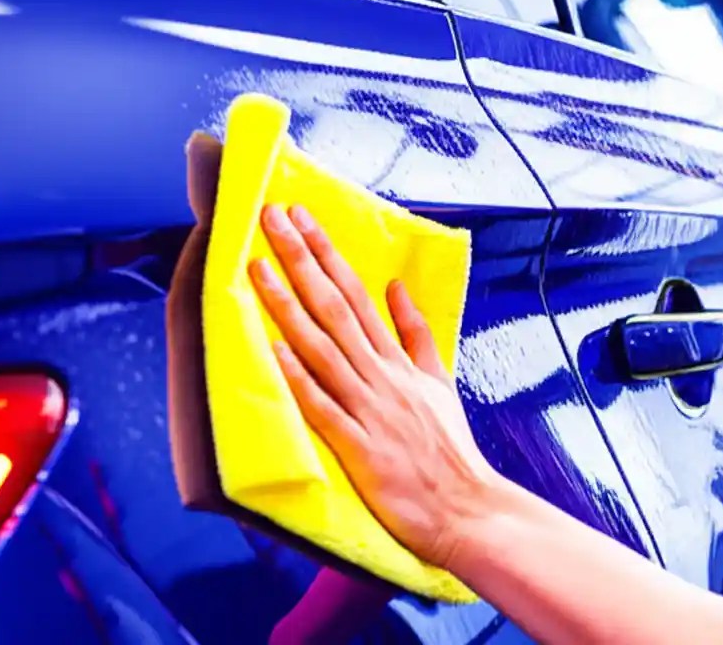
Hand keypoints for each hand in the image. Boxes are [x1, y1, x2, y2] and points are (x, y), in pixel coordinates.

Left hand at [249, 205, 501, 567]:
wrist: (465, 506)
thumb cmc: (448, 448)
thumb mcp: (439, 381)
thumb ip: (417, 333)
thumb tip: (398, 286)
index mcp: (397, 361)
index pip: (356, 294)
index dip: (326, 252)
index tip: (301, 216)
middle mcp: (381, 376)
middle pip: (335, 307)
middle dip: (302, 259)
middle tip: (273, 217)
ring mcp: (369, 410)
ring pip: (323, 348)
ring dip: (289, 306)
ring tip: (258, 268)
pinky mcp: (359, 448)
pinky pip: (323, 407)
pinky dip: (300, 377)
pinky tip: (274, 348)